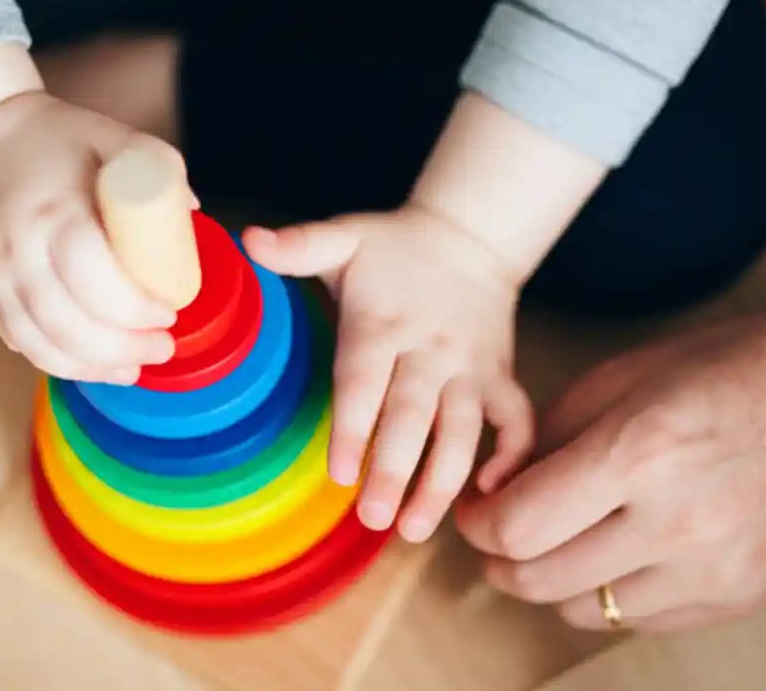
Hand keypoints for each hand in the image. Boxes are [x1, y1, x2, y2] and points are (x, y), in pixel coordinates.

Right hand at [0, 91, 182, 382]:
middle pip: (67, 323)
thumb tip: (192, 214)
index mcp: (52, 212)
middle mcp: (17, 252)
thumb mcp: (111, 136)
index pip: (92, 276)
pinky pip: (22, 344)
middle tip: (163, 346)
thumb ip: (158, 167)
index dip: (134, 306)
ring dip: (94, 367)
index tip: (169, 312)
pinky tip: (98, 366)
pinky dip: (62, 364)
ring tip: (135, 367)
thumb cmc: (54, 139)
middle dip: (122, 347)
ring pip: (42, 344)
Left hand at [243, 206, 535, 542]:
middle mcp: (431, 350)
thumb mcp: (344, 237)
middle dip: (397, 469)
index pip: (365, 379)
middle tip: (374, 517)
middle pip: (414, 416)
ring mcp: (471, 368)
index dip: (353, 427)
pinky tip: (489, 493)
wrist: (467, 235)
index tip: (339, 472)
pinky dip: (512, 456)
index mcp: (384, 322)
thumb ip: (299, 246)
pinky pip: (517, 421)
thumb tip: (248, 240)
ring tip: (415, 529)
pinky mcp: (500, 377)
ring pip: (464, 430)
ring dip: (443, 482)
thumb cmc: (391, 247)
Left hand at [455, 315, 765, 631]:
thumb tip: (493, 492)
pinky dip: (605, 592)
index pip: (517, 527)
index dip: (477, 522)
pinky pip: (635, 620)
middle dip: (498, 558)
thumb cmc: (731, 368)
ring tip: (560, 536)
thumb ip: (545, 439)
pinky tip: (615, 549)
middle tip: (499, 528)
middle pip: (536, 580)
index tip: (476, 507)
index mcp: (641, 451)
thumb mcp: (622, 375)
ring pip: (579, 609)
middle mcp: (677, 522)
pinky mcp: (738, 598)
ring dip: (549, 579)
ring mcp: (712, 570)